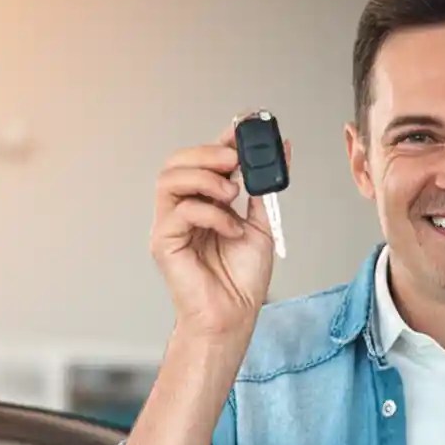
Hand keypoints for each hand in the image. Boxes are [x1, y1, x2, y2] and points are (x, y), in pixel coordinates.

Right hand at [150, 120, 290, 338]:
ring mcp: (169, 225)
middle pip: (177, 162)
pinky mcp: (164, 243)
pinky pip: (180, 212)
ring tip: (233, 194)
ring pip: (169, 179)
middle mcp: (182, 209)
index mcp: (203, 202)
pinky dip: (211, 214)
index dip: (220, 140)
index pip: (201, 159)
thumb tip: (281, 150)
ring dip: (205, 178)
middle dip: (208, 153)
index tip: (245, 128)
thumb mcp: (262, 223)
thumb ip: (264, 188)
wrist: (234, 316)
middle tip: (235, 161)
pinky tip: (231, 228)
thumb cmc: (242, 279)